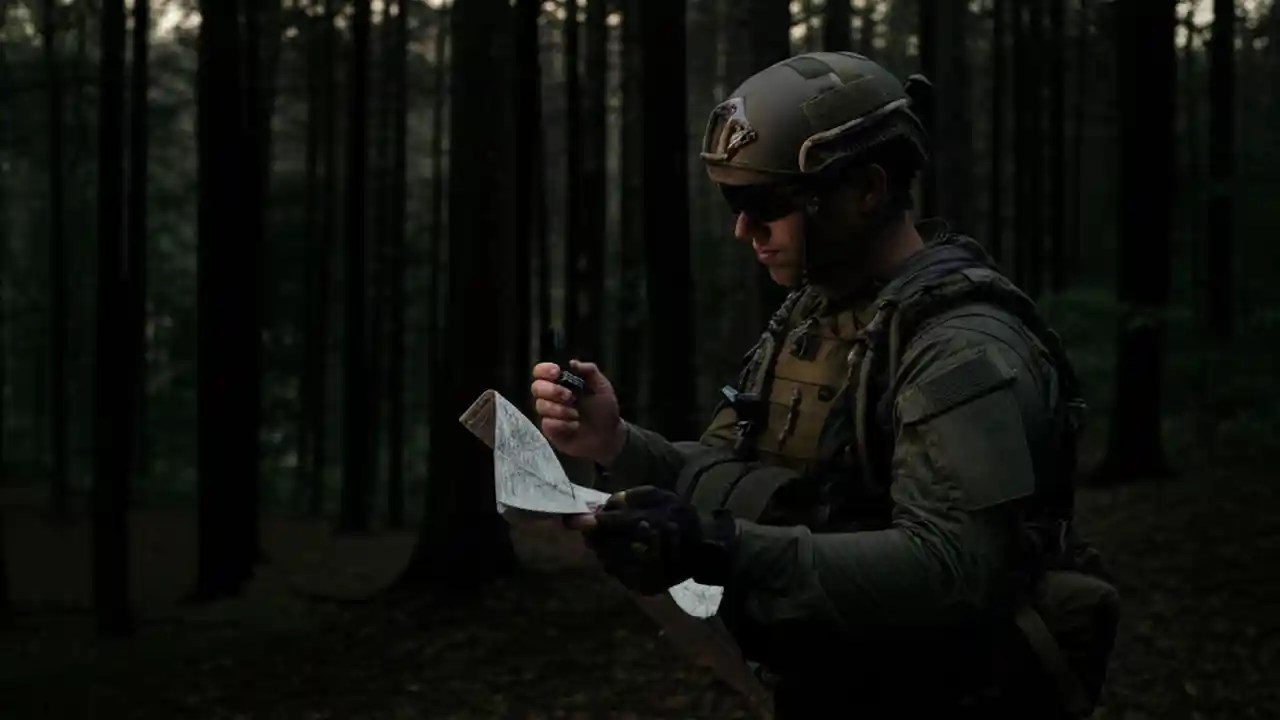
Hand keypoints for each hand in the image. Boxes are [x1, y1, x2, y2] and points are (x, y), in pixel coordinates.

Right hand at [530, 359, 624, 464]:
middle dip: (552, 391)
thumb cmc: (604, 409)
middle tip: (570, 396)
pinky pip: (547, 423)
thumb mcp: (602, 387)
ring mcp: (549, 413)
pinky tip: (574, 426)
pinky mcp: (550, 430)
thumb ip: (590, 371)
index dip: (544, 370)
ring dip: (560, 409)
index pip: (541, 371)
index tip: (557, 372)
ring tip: (576, 415)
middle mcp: (551, 396)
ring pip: (541, 406)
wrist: (609, 436)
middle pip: (536, 387)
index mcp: (561, 382)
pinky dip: (562, 424)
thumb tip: (572, 362)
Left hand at [571, 486, 735, 594]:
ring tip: (605, 544)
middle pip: (606, 546)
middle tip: (590, 533)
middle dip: (595, 538)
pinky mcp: (647, 586)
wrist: (706, 548)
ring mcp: (646, 572)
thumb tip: (604, 506)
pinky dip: (615, 566)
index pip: (610, 523)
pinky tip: (619, 557)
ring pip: (609, 563)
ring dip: (603, 552)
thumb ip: (631, 497)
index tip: (576, 520)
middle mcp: (647, 548)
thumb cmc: (679, 515)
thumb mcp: (659, 495)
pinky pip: (620, 576)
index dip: (591, 522)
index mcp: (649, 521)